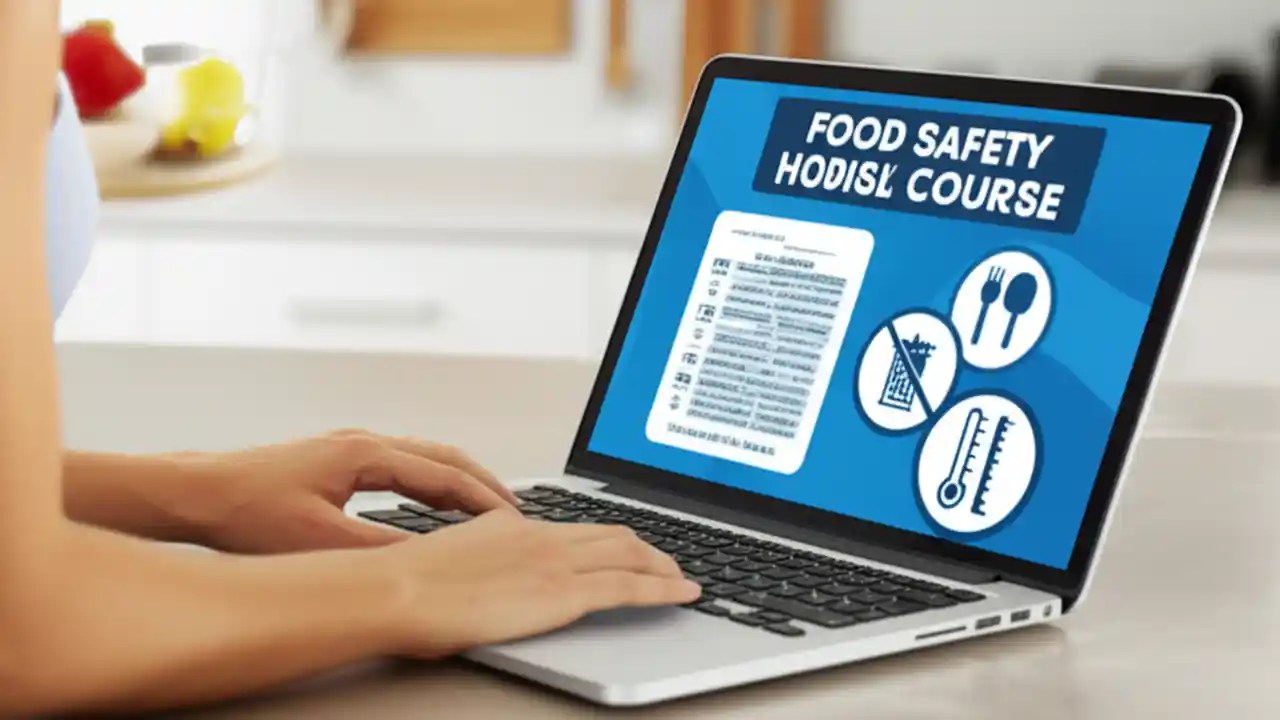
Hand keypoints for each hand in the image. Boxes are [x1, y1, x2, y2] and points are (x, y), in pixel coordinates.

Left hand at [192, 429, 518, 553]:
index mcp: (366, 454)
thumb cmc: (245, 511)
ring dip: (456, 481)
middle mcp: (363, 442)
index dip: (483, 499)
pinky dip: (430, 481)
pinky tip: (431, 503)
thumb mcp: (321, 541)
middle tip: (513, 511)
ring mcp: (349, 446)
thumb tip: (429, 560)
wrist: (196, 493)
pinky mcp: (337, 458)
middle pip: (442, 456)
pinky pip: (401, 465)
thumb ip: (380, 551)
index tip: (512, 519)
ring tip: (483, 507)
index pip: (444, 476)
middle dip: (482, 483)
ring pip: (423, 457)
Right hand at [378, 512, 701, 657]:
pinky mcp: (564, 592)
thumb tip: (482, 579)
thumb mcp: (449, 562)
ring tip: (682, 579)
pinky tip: (682, 594)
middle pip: (611, 534)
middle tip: (666, 561)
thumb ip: (477, 564)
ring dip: (663, 566)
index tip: (622, 546)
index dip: (607, 537)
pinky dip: (664, 589)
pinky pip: (630, 587)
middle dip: (647, 548)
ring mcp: (555, 560)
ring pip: (630, 555)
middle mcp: (540, 534)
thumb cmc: (408, 586)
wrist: (397, 590)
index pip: (575, 527)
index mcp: (512, 525)